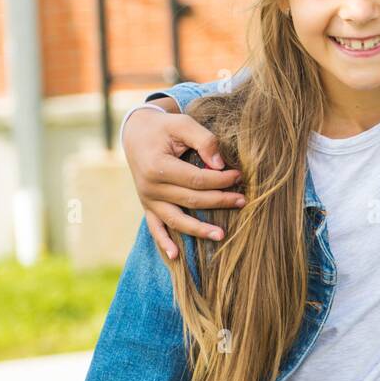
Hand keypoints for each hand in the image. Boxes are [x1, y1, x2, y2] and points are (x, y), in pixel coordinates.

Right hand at [122, 104, 244, 259]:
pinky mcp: (147, 206)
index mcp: (158, 167)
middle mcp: (150, 187)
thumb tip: (220, 164)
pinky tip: (176, 256)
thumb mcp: (182, 124)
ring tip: (222, 235)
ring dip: (199, 229)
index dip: (220, 180)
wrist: (136, 133)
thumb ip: (203, 140)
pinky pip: (155, 228)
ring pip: (176, 220)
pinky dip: (164, 243)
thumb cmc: (164, 128)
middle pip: (191, 200)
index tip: (239, 175)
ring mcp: (148, 200)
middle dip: (219, 201)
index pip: (196, 180)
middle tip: (242, 200)